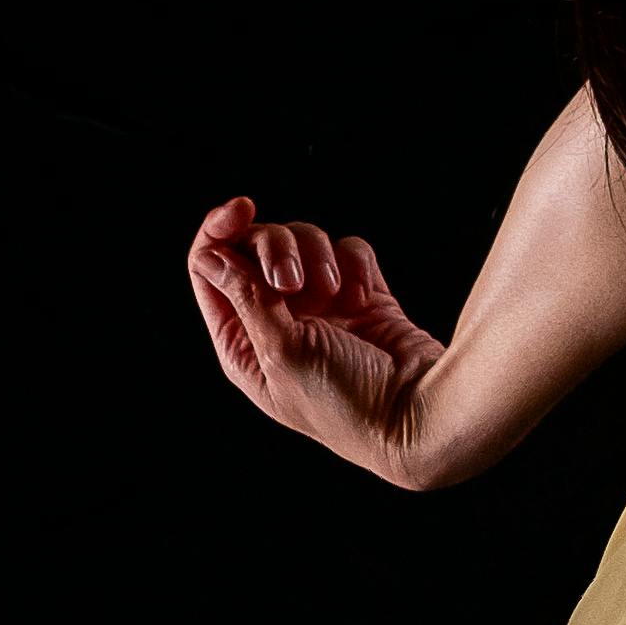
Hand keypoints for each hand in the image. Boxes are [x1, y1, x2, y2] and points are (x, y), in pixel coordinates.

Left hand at [186, 195, 453, 481]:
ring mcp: (321, 308)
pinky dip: (355, 264)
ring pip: (303, 242)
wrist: (415, 414)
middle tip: (292, 282)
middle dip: (276, 249)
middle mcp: (276, 321)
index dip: (218, 233)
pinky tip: (364, 297)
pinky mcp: (363, 296)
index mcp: (242, 342)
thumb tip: (210, 253)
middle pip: (256, 246)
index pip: (210, 269)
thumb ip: (244, 295)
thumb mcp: (281, 349)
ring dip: (318, 257)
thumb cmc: (343, 402)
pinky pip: (349, 251)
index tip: (240, 210)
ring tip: (335, 294)